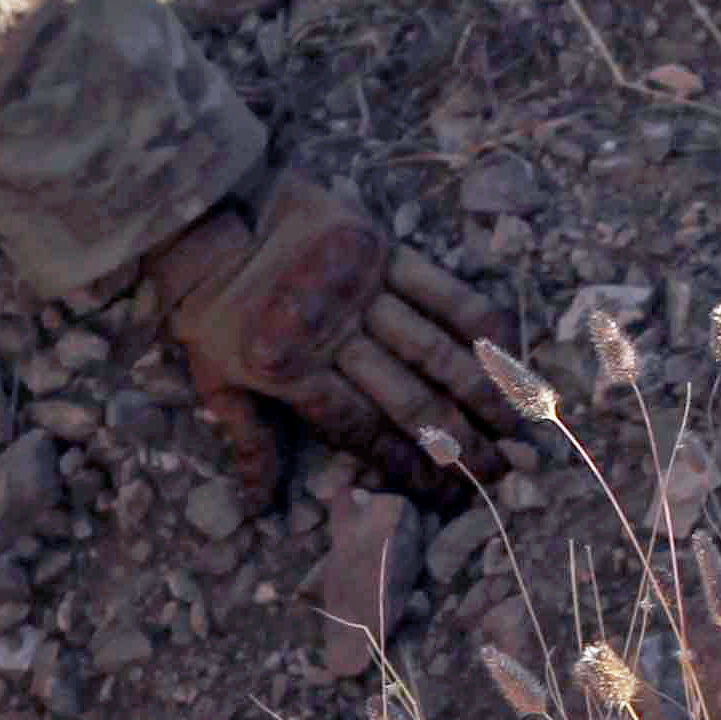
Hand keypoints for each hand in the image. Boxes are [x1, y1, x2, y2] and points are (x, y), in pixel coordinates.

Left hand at [138, 169, 510, 506]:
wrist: (207, 213)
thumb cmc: (204, 302)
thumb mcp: (210, 374)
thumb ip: (246, 438)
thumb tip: (262, 506)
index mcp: (290, 372)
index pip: (361, 430)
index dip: (406, 464)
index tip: (446, 494)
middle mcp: (332, 337)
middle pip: (407, 398)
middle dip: (457, 441)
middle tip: (498, 473)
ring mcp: (361, 292)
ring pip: (432, 349)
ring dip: (479, 389)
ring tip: (516, 425)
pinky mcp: (379, 249)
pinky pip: (437, 287)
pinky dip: (475, 317)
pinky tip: (510, 347)